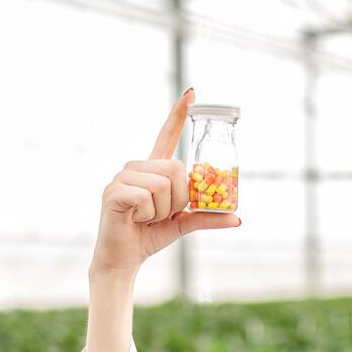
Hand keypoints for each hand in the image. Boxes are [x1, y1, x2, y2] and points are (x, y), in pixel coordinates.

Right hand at [90, 86, 239, 275]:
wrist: (125, 258)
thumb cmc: (150, 236)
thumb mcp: (184, 224)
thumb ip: (206, 217)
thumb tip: (237, 219)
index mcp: (152, 170)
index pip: (166, 136)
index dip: (178, 115)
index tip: (192, 93)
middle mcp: (136, 167)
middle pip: (176, 170)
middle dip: (178, 200)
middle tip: (161, 214)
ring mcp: (122, 177)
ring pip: (163, 185)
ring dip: (163, 210)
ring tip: (146, 218)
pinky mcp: (114, 191)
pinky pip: (147, 197)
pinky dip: (149, 215)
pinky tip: (135, 219)